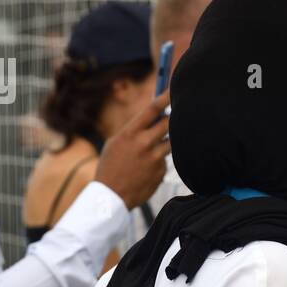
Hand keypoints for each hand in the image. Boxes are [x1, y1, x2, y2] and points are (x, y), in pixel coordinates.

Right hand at [93, 91, 171, 208]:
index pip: (152, 110)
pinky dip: (159, 161)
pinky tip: (145, 170)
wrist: (110, 196)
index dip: (166, 97)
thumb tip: (152, 117)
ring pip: (170, 142)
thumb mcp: (115, 143)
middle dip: (172, 119)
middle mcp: (144, 143)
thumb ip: (133, 130)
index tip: (175, 89)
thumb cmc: (110, 166)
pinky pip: (165, 160)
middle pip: (169, 123)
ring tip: (148, 151)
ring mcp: (154, 158)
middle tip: (173, 117)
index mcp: (129, 133)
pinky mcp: (161, 171)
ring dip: (165, 142)